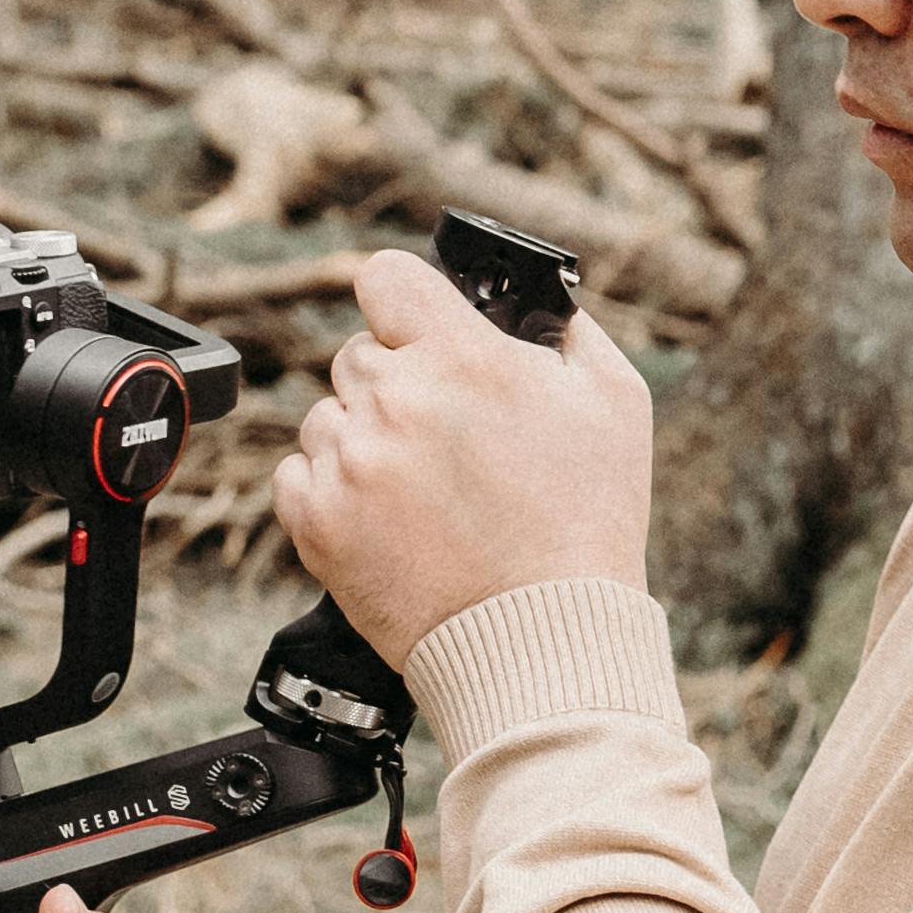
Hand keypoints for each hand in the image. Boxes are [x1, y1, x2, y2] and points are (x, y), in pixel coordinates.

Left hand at [273, 249, 653, 663]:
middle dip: (399, 383)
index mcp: (462, 357)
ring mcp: (350, 462)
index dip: (404, 301)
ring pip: (327, 416)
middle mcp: (395, 400)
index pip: (386, 277)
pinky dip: (332, 491)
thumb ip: (567, 329)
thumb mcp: (615, 400)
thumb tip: (535, 300)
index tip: (417, 326)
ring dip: (364, 439)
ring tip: (424, 490)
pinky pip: (297, 475)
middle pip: (359, 353)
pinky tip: (386, 518)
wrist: (543, 635)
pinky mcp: (318, 522)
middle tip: (447, 437)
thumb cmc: (586, 522)